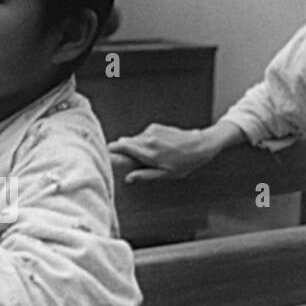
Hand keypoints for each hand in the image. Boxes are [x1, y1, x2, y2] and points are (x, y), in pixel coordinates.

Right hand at [107, 122, 242, 182]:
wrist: (202, 144)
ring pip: (134, 140)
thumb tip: (129, 179)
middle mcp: (147, 139)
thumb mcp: (166, 175)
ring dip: (136, 148)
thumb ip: (145, 176)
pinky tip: (156, 149)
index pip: (121, 147)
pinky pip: (142, 136)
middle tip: (129, 162)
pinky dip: (144, 142)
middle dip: (124, 151)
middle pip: (125, 143)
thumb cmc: (186, 162)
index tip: (104, 154)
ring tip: (150, 157)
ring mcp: (151, 131)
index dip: (110, 150)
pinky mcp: (155, 126)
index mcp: (148, 152)